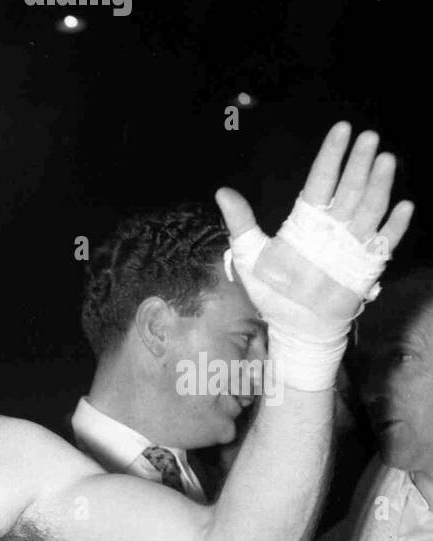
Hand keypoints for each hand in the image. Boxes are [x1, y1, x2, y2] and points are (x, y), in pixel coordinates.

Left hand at [215, 123, 413, 325]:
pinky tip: (402, 206)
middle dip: (359, 162)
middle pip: (350, 187)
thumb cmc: (273, 289)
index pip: (322, 180)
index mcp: (307, 219)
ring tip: (385, 160)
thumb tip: (222, 191)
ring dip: (379, 185)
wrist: (292, 325)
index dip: (332, 155)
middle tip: (369, 137)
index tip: (341, 130)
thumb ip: (241, 222)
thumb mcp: (250, 254)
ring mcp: (351, 243)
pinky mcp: (367, 264)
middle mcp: (332, 226)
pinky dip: (393, 225)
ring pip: (369, 207)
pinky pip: (384, 241)